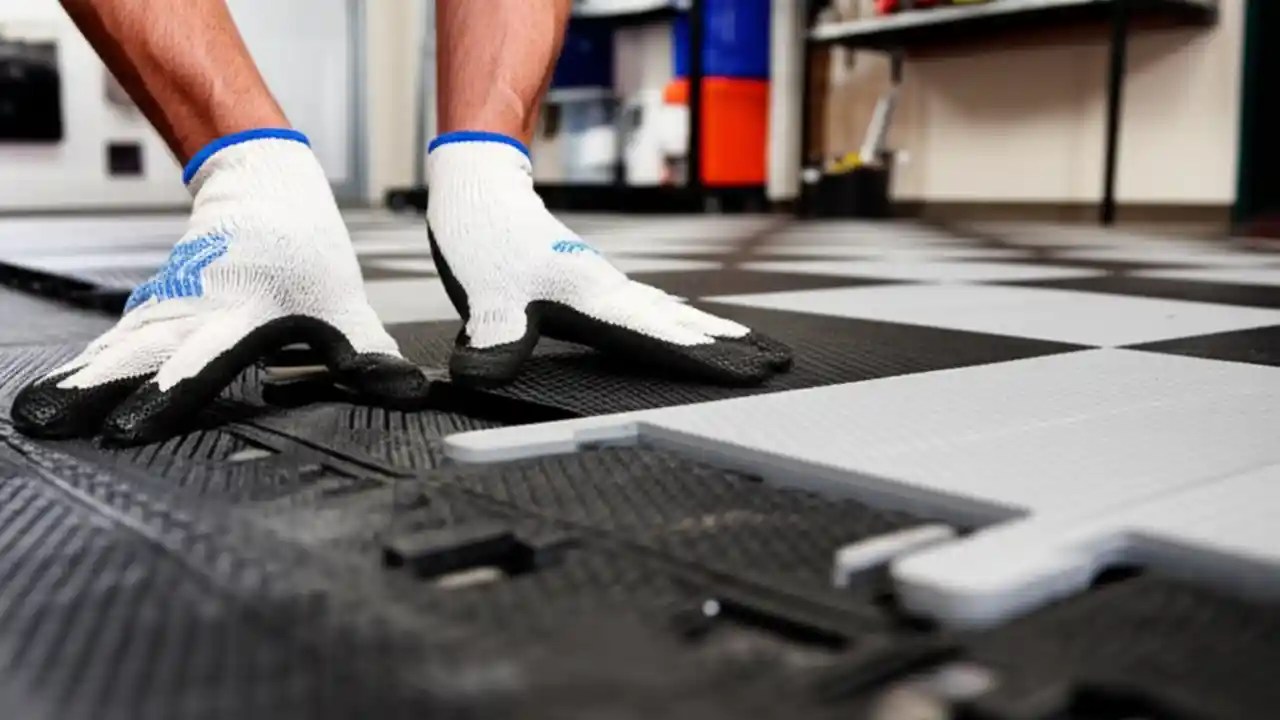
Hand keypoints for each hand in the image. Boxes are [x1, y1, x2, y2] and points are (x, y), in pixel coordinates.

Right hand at [11, 134, 427, 443]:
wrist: (264, 182)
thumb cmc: (302, 245)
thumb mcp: (346, 303)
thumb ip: (369, 355)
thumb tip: (401, 392)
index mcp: (243, 312)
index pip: (200, 362)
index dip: (166, 396)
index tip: (129, 427)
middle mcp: (198, 308)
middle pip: (138, 356)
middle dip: (94, 392)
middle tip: (47, 424)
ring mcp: (170, 301)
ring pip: (118, 345)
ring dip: (80, 379)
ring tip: (39, 414)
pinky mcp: (156, 301)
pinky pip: (117, 336)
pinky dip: (88, 361)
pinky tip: (63, 386)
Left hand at [426, 138, 792, 387]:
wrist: (482, 184)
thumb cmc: (482, 237)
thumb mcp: (482, 296)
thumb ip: (493, 338)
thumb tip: (481, 377)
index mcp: (595, 300)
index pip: (663, 338)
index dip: (709, 359)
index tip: (752, 372)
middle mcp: (611, 291)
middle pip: (684, 325)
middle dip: (732, 348)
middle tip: (779, 363)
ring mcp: (606, 283)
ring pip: (674, 312)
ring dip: (714, 332)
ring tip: (756, 347)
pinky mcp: (594, 280)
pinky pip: (653, 304)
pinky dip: (682, 318)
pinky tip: (689, 323)